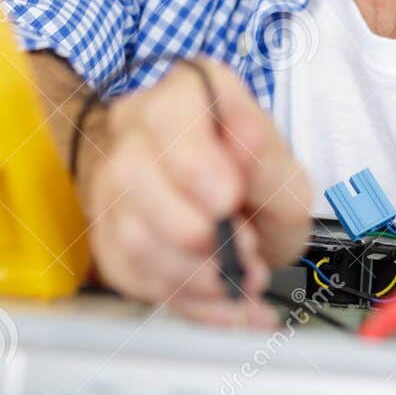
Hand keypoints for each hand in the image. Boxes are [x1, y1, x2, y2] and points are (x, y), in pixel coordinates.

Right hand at [75, 57, 312, 326]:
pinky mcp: (108, 238)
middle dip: (194, 231)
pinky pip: (133, 277)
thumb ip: (270, 161)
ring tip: (243, 279)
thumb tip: (247, 141)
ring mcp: (114, 186)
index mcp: (186, 94)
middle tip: (245, 253)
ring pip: (131, 233)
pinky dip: (188, 300)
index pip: (168, 114)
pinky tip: (224, 300)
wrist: (240, 218)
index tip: (227, 199)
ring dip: (196, 274)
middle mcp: (137, 132)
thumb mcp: (287, 173)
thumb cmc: (259, 185)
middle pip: (133, 174)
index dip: (193, 161)